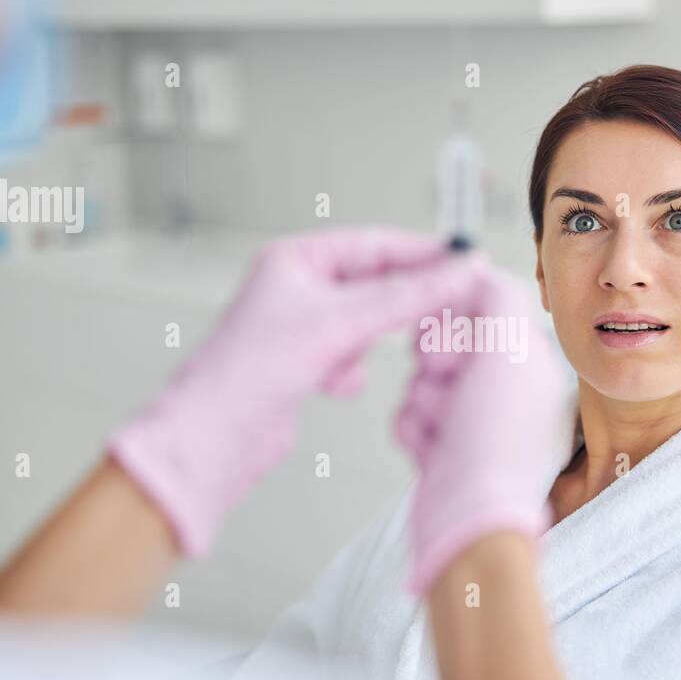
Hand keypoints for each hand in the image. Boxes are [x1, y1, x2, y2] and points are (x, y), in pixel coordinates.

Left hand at [109, 227, 478, 557]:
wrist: (217, 436)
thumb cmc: (250, 370)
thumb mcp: (341, 321)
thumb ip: (407, 296)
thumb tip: (457, 271)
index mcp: (295, 260)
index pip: (374, 243)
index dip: (421, 252)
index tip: (462, 261)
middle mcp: (296, 290)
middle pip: (373, 285)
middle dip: (397, 306)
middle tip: (441, 309)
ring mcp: (300, 330)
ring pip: (365, 326)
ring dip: (365, 345)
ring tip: (349, 356)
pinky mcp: (304, 367)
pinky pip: (351, 359)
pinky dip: (349, 373)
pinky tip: (331, 384)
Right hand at [394, 265, 572, 595]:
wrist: (469, 524)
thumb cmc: (494, 446)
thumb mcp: (506, 349)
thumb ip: (496, 295)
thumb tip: (478, 270)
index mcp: (533, 366)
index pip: (484, 312)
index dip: (455, 318)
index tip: (446, 333)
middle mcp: (509, 395)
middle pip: (448, 344)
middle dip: (434, 362)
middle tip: (444, 379)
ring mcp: (476, 425)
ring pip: (423, 380)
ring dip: (422, 399)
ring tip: (441, 425)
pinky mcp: (446, 451)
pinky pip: (412, 416)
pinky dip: (413, 429)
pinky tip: (429, 449)